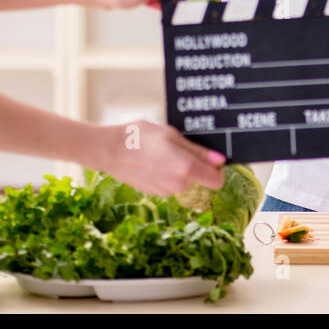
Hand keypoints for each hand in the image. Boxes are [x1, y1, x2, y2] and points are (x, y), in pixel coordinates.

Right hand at [91, 119, 226, 197]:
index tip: (210, 157)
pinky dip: (166, 173)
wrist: (108, 151)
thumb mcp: (172, 136)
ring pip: (183, 180)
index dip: (217, 169)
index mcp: (187, 169)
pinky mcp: (153, 193)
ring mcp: (165, 191)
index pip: (218, 180)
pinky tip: (152, 160)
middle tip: (178, 146)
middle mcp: (179, 185)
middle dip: (195, 165)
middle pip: (199, 178)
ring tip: (162, 151)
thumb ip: (199, 151)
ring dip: (179, 169)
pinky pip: (169, 183)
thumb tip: (220, 161)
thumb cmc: (140, 137)